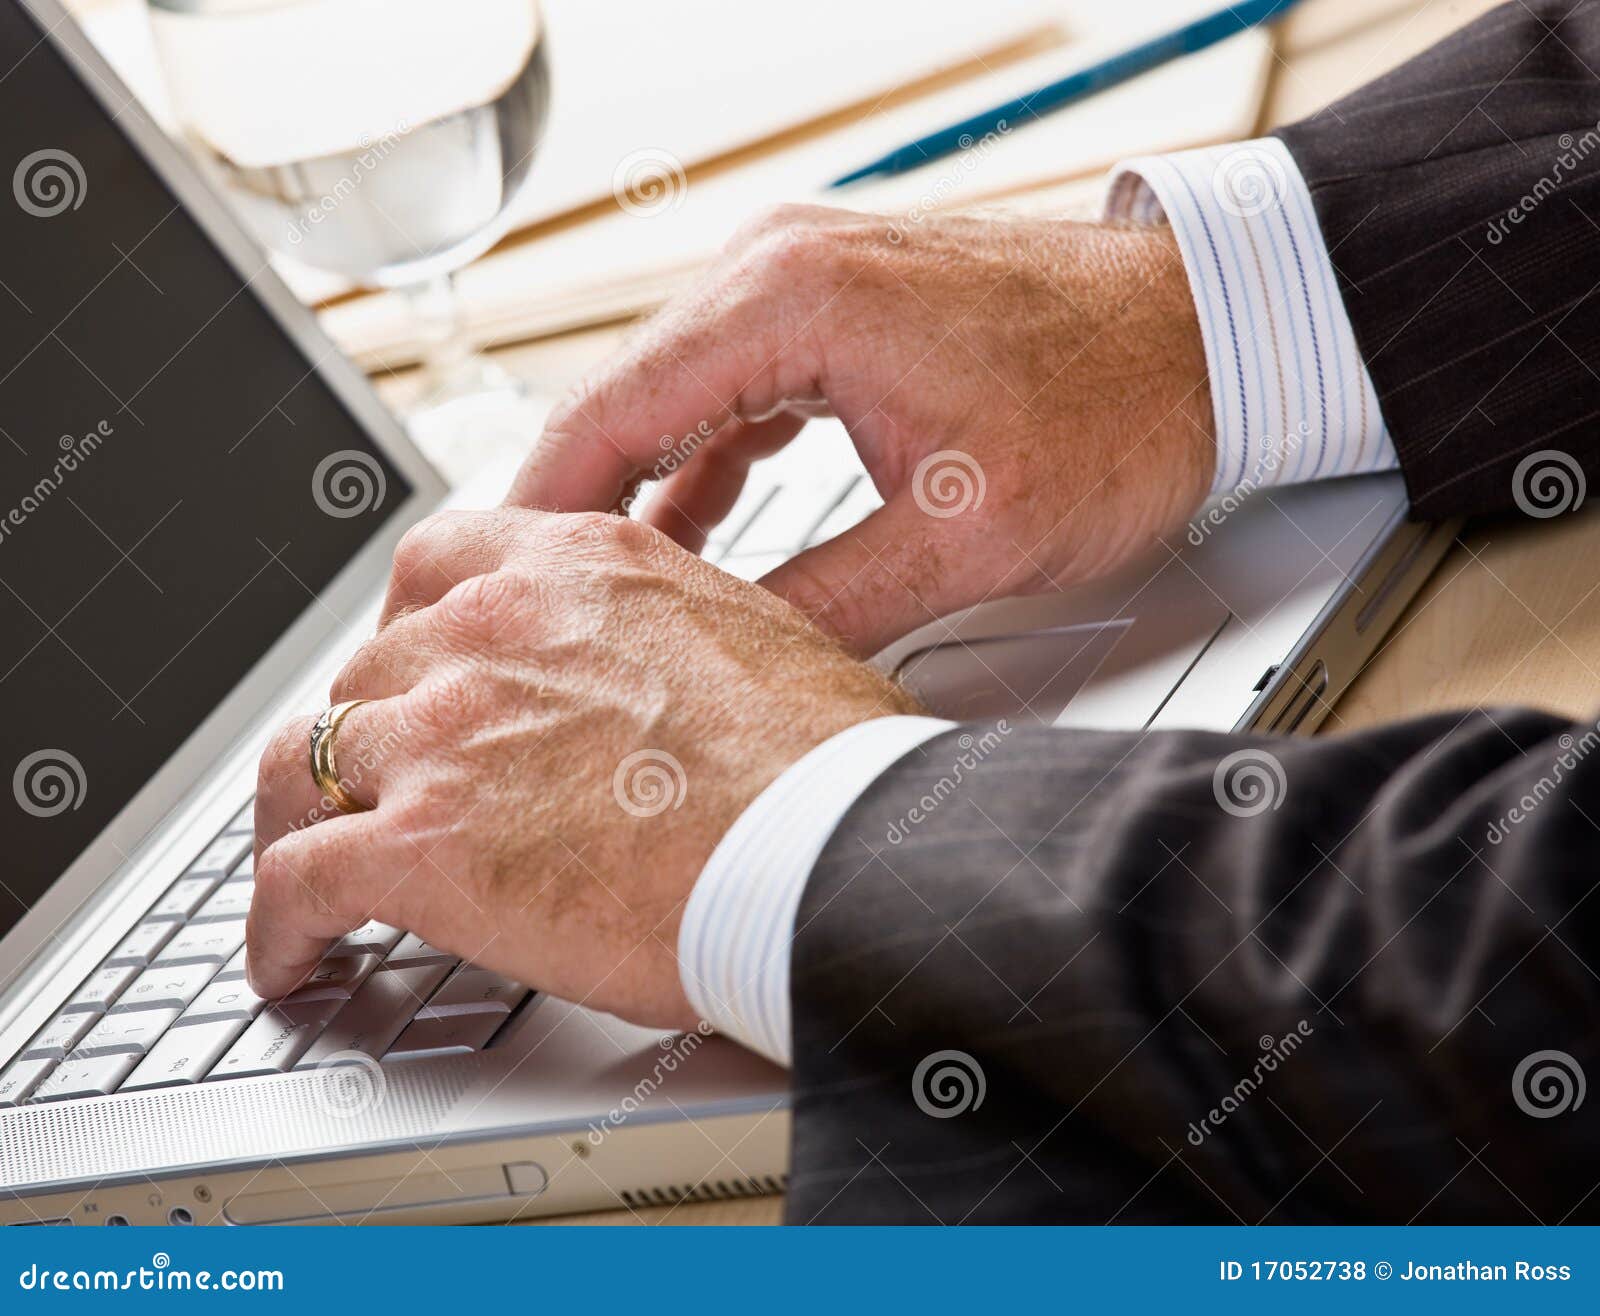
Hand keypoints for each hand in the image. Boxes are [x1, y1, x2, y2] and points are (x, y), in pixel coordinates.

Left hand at [247, 508, 918, 1027]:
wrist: (824, 838)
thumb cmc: (824, 757)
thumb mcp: (752, 635)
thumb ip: (673, 636)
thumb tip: (680, 678)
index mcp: (574, 572)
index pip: (437, 568)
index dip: (410, 629)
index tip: (415, 671)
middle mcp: (490, 632)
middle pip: (367, 673)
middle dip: (367, 734)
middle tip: (382, 785)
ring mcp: (443, 732)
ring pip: (305, 762)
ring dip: (298, 819)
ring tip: (302, 862)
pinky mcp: (419, 844)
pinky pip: (296, 879)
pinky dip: (278, 925)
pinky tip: (291, 957)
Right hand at [508, 206, 1215, 655]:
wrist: (1212, 335)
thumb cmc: (1119, 406)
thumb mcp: (964, 539)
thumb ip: (824, 604)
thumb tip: (726, 665)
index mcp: (791, 302)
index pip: (610, 411)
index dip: (542, 511)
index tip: (496, 584)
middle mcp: (782, 267)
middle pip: (625, 397)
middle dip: (576, 506)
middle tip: (534, 608)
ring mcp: (809, 278)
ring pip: (675, 393)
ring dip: (638, 487)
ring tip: (599, 589)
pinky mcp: (840, 307)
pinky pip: (732, 384)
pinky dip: (703, 458)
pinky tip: (695, 532)